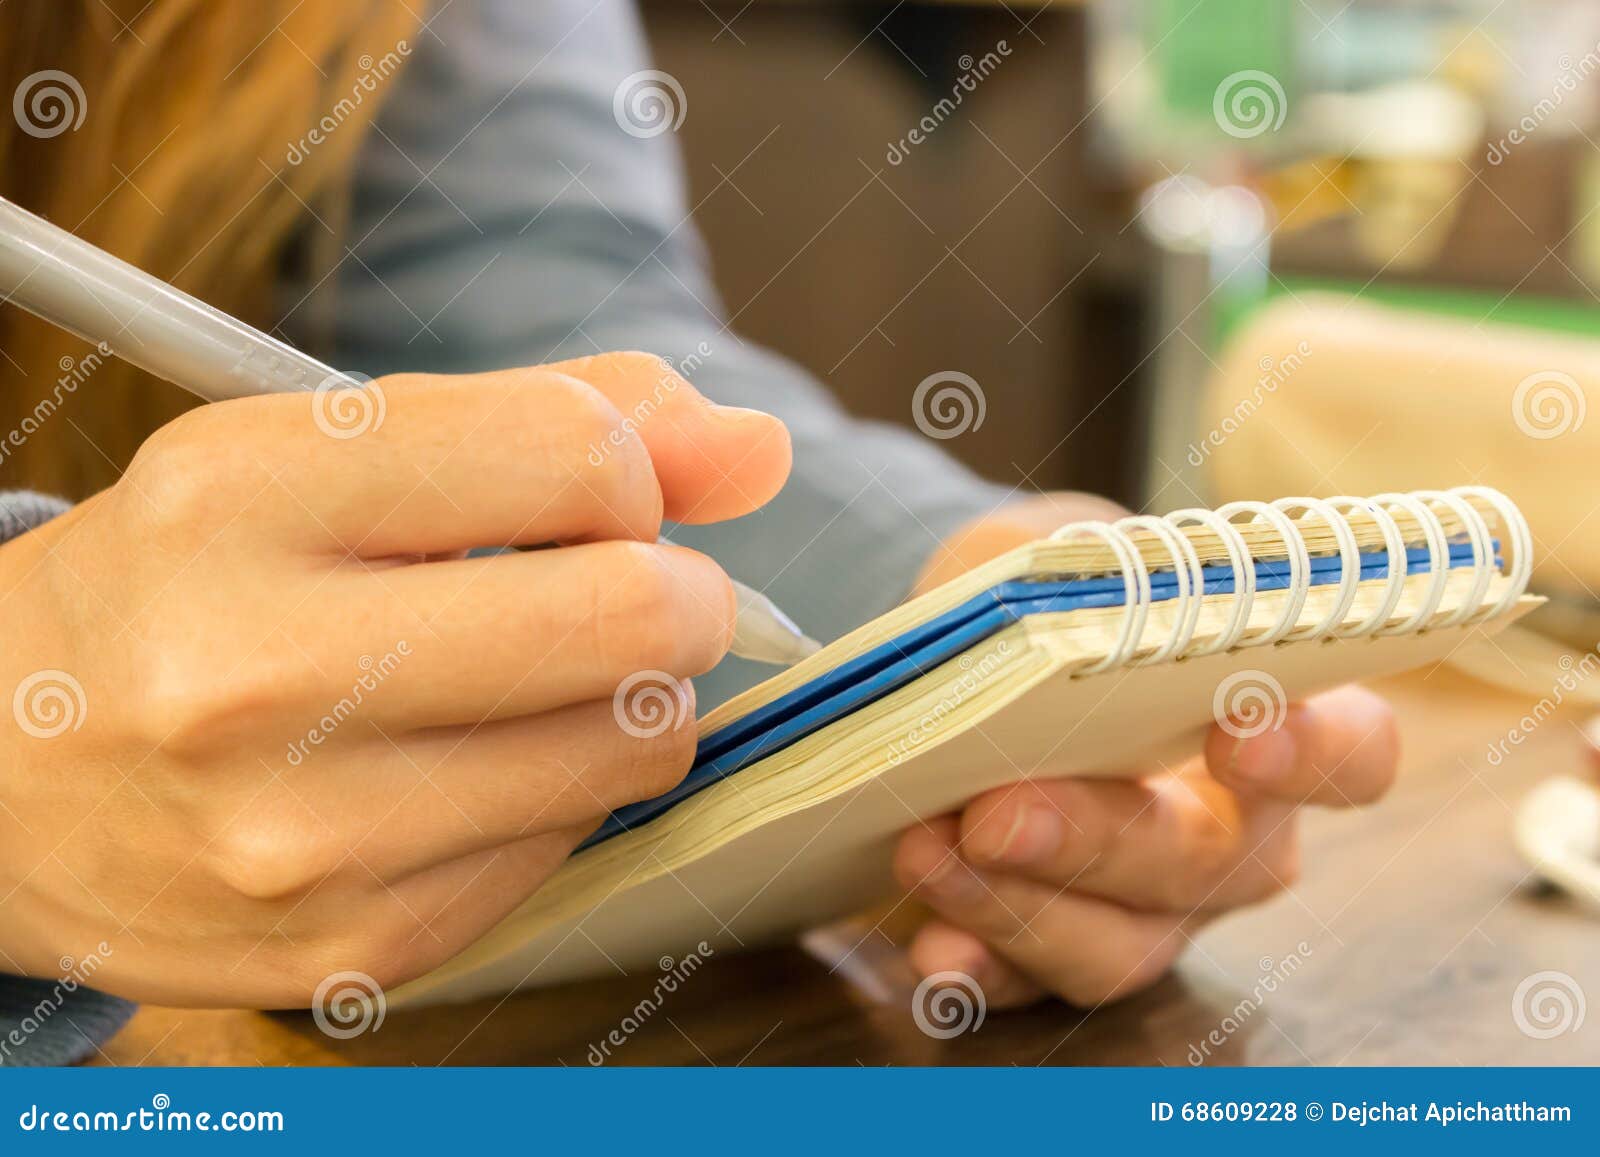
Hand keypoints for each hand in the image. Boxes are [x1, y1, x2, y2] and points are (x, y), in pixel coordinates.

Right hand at [0, 352, 789, 1006]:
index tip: (592, 498)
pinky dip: (556, 794)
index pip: (577, 453)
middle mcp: (254, 674)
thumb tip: (764, 449)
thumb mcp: (327, 455)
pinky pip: (569, 846)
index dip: (628, 474)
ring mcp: (303, 837)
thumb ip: (556, 418)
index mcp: (241, 497)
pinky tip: (464, 773)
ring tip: (535, 683)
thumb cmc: (190, 583)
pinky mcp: (352, 948)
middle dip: (678, 596)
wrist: (2, 776)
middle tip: (629, 594)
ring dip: (632, 701)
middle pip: (638, 618)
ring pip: (637, 745)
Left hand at [891, 493, 1399, 1008]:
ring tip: (925, 851)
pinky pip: (1027, 989)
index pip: (1351, 753)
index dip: (1316, 753)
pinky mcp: (1052, 957)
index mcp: (1267, 727)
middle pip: (1202, 864)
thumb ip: (1076, 585)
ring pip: (1116, 949)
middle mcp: (1229, 840)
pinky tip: (932, 953)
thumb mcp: (1059, 566)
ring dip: (1014, 907)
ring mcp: (1149, 914)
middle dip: (1095, 840)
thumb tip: (1050, 615)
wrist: (967, 671)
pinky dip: (976, 971)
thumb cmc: (1046, 610)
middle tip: (997, 811)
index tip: (1241, 735)